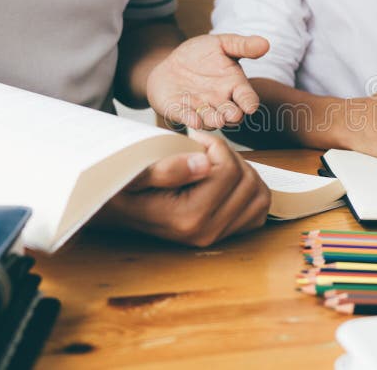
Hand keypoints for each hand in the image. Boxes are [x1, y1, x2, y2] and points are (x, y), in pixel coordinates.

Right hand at [95, 130, 270, 246]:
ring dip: (244, 172)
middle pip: (248, 182)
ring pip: (259, 196)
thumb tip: (205, 163)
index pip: (229, 172)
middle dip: (231, 157)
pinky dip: (251, 191)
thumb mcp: (136, 172)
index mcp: (188, 218)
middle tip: (206, 149)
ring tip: (217, 163)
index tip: (195, 138)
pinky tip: (228, 180)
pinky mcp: (225, 235)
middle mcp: (207, 233)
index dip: (217, 146)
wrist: (116, 210)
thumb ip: (168, 168)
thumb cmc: (125, 186)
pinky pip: (258, 212)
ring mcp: (218, 237)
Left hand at [147, 34, 269, 129]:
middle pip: (231, 114)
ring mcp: (201, 108)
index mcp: (234, 86)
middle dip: (232, 115)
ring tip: (217, 120)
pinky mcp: (181, 111)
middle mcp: (220, 102)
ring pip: (210, 119)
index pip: (247, 97)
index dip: (249, 102)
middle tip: (233, 115)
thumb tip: (265, 44)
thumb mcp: (221, 44)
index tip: (251, 106)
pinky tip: (193, 120)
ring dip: (213, 120)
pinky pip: (186, 118)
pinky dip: (190, 120)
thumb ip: (242, 46)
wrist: (171, 64)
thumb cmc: (200, 55)